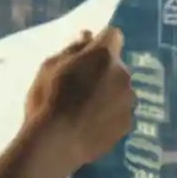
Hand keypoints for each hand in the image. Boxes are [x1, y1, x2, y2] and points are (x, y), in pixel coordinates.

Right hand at [25, 27, 134, 168]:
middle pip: (116, 65)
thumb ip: (72, 49)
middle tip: (79, 86)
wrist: (57, 142)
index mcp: (103, 55)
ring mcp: (128, 101)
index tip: (86, 54)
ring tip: (84, 110)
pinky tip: (90, 125)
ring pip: (120, 89)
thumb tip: (88, 36)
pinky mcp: (127, 124)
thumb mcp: (49, 66)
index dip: (100, 43)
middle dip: (103, 70)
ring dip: (108, 93)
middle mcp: (123, 74)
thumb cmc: (47, 98)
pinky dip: (109, 114)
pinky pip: (120, 112)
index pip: (113, 35)